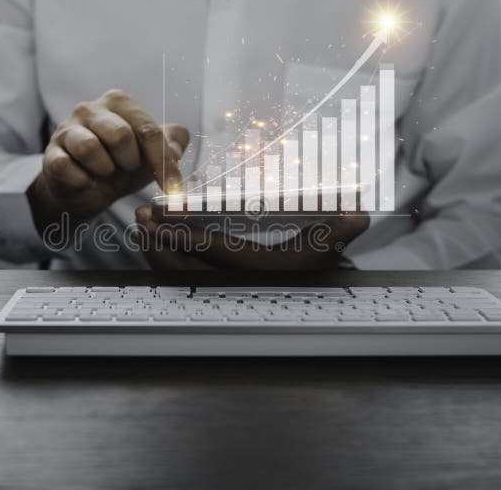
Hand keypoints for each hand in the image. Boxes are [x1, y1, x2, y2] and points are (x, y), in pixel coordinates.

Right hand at [28, 90, 188, 232]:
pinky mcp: (50, 153)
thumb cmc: (122, 164)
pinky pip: (66, 167)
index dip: (163, 163)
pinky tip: (86, 182)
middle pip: (120, 135)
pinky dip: (82, 181)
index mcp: (119, 103)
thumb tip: (179, 141)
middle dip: (129, 162)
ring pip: (89, 148)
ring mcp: (66, 129)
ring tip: (104, 173)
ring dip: (104, 170)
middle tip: (126, 169)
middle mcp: (90, 109)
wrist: (86, 189)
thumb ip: (171, 143)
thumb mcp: (151, 155)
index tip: (173, 189)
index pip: (148, 130)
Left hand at [135, 206, 368, 269]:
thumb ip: (340, 230)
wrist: (302, 283)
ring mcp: (218, 285)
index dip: (184, 236)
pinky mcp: (209, 282)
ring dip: (154, 249)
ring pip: (176, 272)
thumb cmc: (311, 262)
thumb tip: (358, 216)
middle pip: (182, 267)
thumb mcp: (327, 244)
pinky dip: (160, 257)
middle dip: (156, 242)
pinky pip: (178, 274)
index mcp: (256, 269)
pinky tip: (153, 239)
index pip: (213, 252)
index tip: (162, 218)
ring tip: (141, 223)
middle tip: (141, 215)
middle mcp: (232, 281)